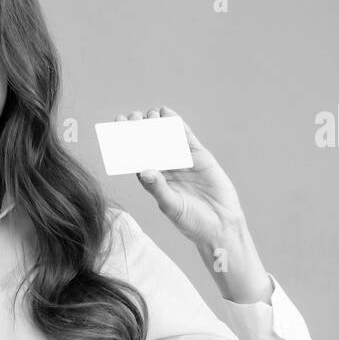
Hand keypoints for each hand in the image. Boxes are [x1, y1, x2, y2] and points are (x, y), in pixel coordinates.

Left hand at [118, 106, 246, 248]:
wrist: (221, 225)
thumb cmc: (192, 222)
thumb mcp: (172, 205)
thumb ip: (158, 188)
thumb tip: (144, 171)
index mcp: (154, 181)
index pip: (137, 159)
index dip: (127, 145)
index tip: (117, 132)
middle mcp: (166, 169)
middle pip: (150, 145)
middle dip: (140, 130)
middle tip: (133, 117)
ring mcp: (182, 161)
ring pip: (167, 138)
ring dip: (157, 125)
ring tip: (150, 114)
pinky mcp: (199, 156)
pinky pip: (186, 137)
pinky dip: (177, 125)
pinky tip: (168, 114)